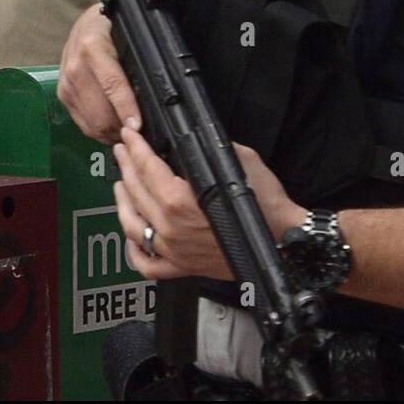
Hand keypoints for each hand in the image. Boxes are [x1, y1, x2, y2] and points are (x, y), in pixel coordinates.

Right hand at [57, 3, 141, 142]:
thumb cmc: (111, 28)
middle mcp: (75, 68)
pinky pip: (82, 123)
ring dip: (111, 133)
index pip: (112, 85)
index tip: (137, 126)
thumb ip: (137, 60)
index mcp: (92, 48)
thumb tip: (152, 92)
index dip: (126, 109)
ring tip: (129, 134)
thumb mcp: (127, 36)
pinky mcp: (62, 95)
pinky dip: (99, 131)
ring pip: (90, 123)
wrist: (85, 24)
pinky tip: (113, 128)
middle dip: (121, 129)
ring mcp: (66, 84)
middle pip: (99, 113)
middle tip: (140, 135)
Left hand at [112, 126, 304, 281]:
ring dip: (122, 201)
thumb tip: (194, 140)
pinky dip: (133, 250)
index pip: (146, 167)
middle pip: (135, 192)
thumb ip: (211, 149)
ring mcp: (172, 250)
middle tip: (123, 150)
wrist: (283, 243)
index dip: (135, 147)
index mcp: (179, 200)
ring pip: (132, 225)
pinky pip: (146, 263)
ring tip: (120, 185)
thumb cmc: (266, 206)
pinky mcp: (181, 268)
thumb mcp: (241, 161)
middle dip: (126, 166)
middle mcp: (170, 227)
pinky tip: (131, 236)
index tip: (129, 135)